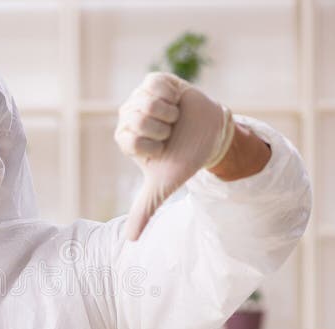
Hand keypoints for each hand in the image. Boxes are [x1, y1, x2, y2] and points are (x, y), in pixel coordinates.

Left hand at [114, 72, 234, 240]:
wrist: (209, 138)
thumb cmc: (183, 160)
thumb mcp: (162, 187)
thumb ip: (144, 211)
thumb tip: (130, 241)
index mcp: (125, 139)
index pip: (130, 139)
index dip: (153, 145)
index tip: (162, 148)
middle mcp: (128, 117)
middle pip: (137, 120)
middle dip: (162, 130)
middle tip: (169, 133)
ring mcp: (140, 97)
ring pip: (147, 102)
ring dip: (168, 114)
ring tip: (173, 120)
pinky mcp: (155, 81)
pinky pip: (155, 84)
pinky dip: (171, 95)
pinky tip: (175, 102)